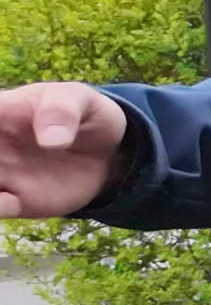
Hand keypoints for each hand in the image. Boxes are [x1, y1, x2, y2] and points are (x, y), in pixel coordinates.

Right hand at [0, 84, 123, 219]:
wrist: (105, 152)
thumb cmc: (83, 115)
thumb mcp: (81, 100)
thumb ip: (64, 111)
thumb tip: (51, 140)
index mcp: (1, 111)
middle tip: (1, 164)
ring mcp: (1, 174)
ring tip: (3, 187)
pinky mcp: (16, 201)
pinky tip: (8, 204)